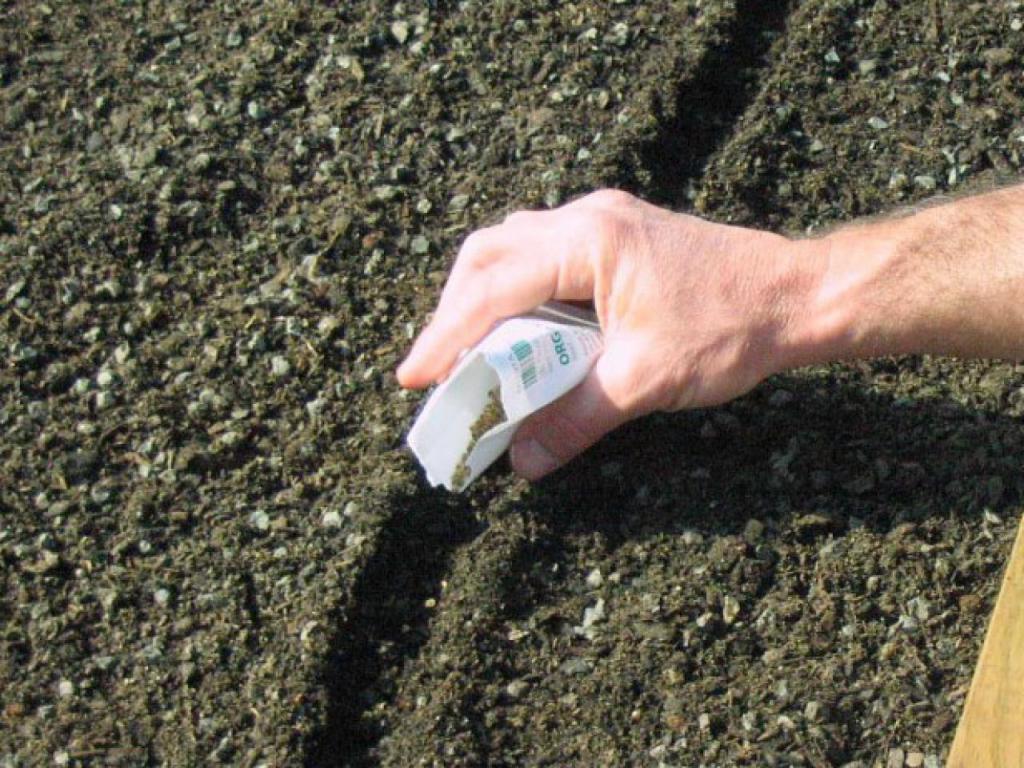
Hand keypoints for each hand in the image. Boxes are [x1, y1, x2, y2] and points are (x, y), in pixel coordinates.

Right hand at [397, 190, 823, 478]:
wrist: (800, 296)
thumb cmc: (732, 329)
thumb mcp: (645, 381)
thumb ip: (575, 419)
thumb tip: (523, 462)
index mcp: (589, 241)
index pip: (493, 288)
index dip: (446, 336)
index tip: (414, 378)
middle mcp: (588, 218)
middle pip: (489, 253)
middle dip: (454, 311)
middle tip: (438, 367)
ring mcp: (604, 221)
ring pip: (513, 247)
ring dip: (482, 297)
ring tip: (469, 350)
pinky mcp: (618, 236)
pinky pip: (544, 253)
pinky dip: (517, 290)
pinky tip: (520, 328)